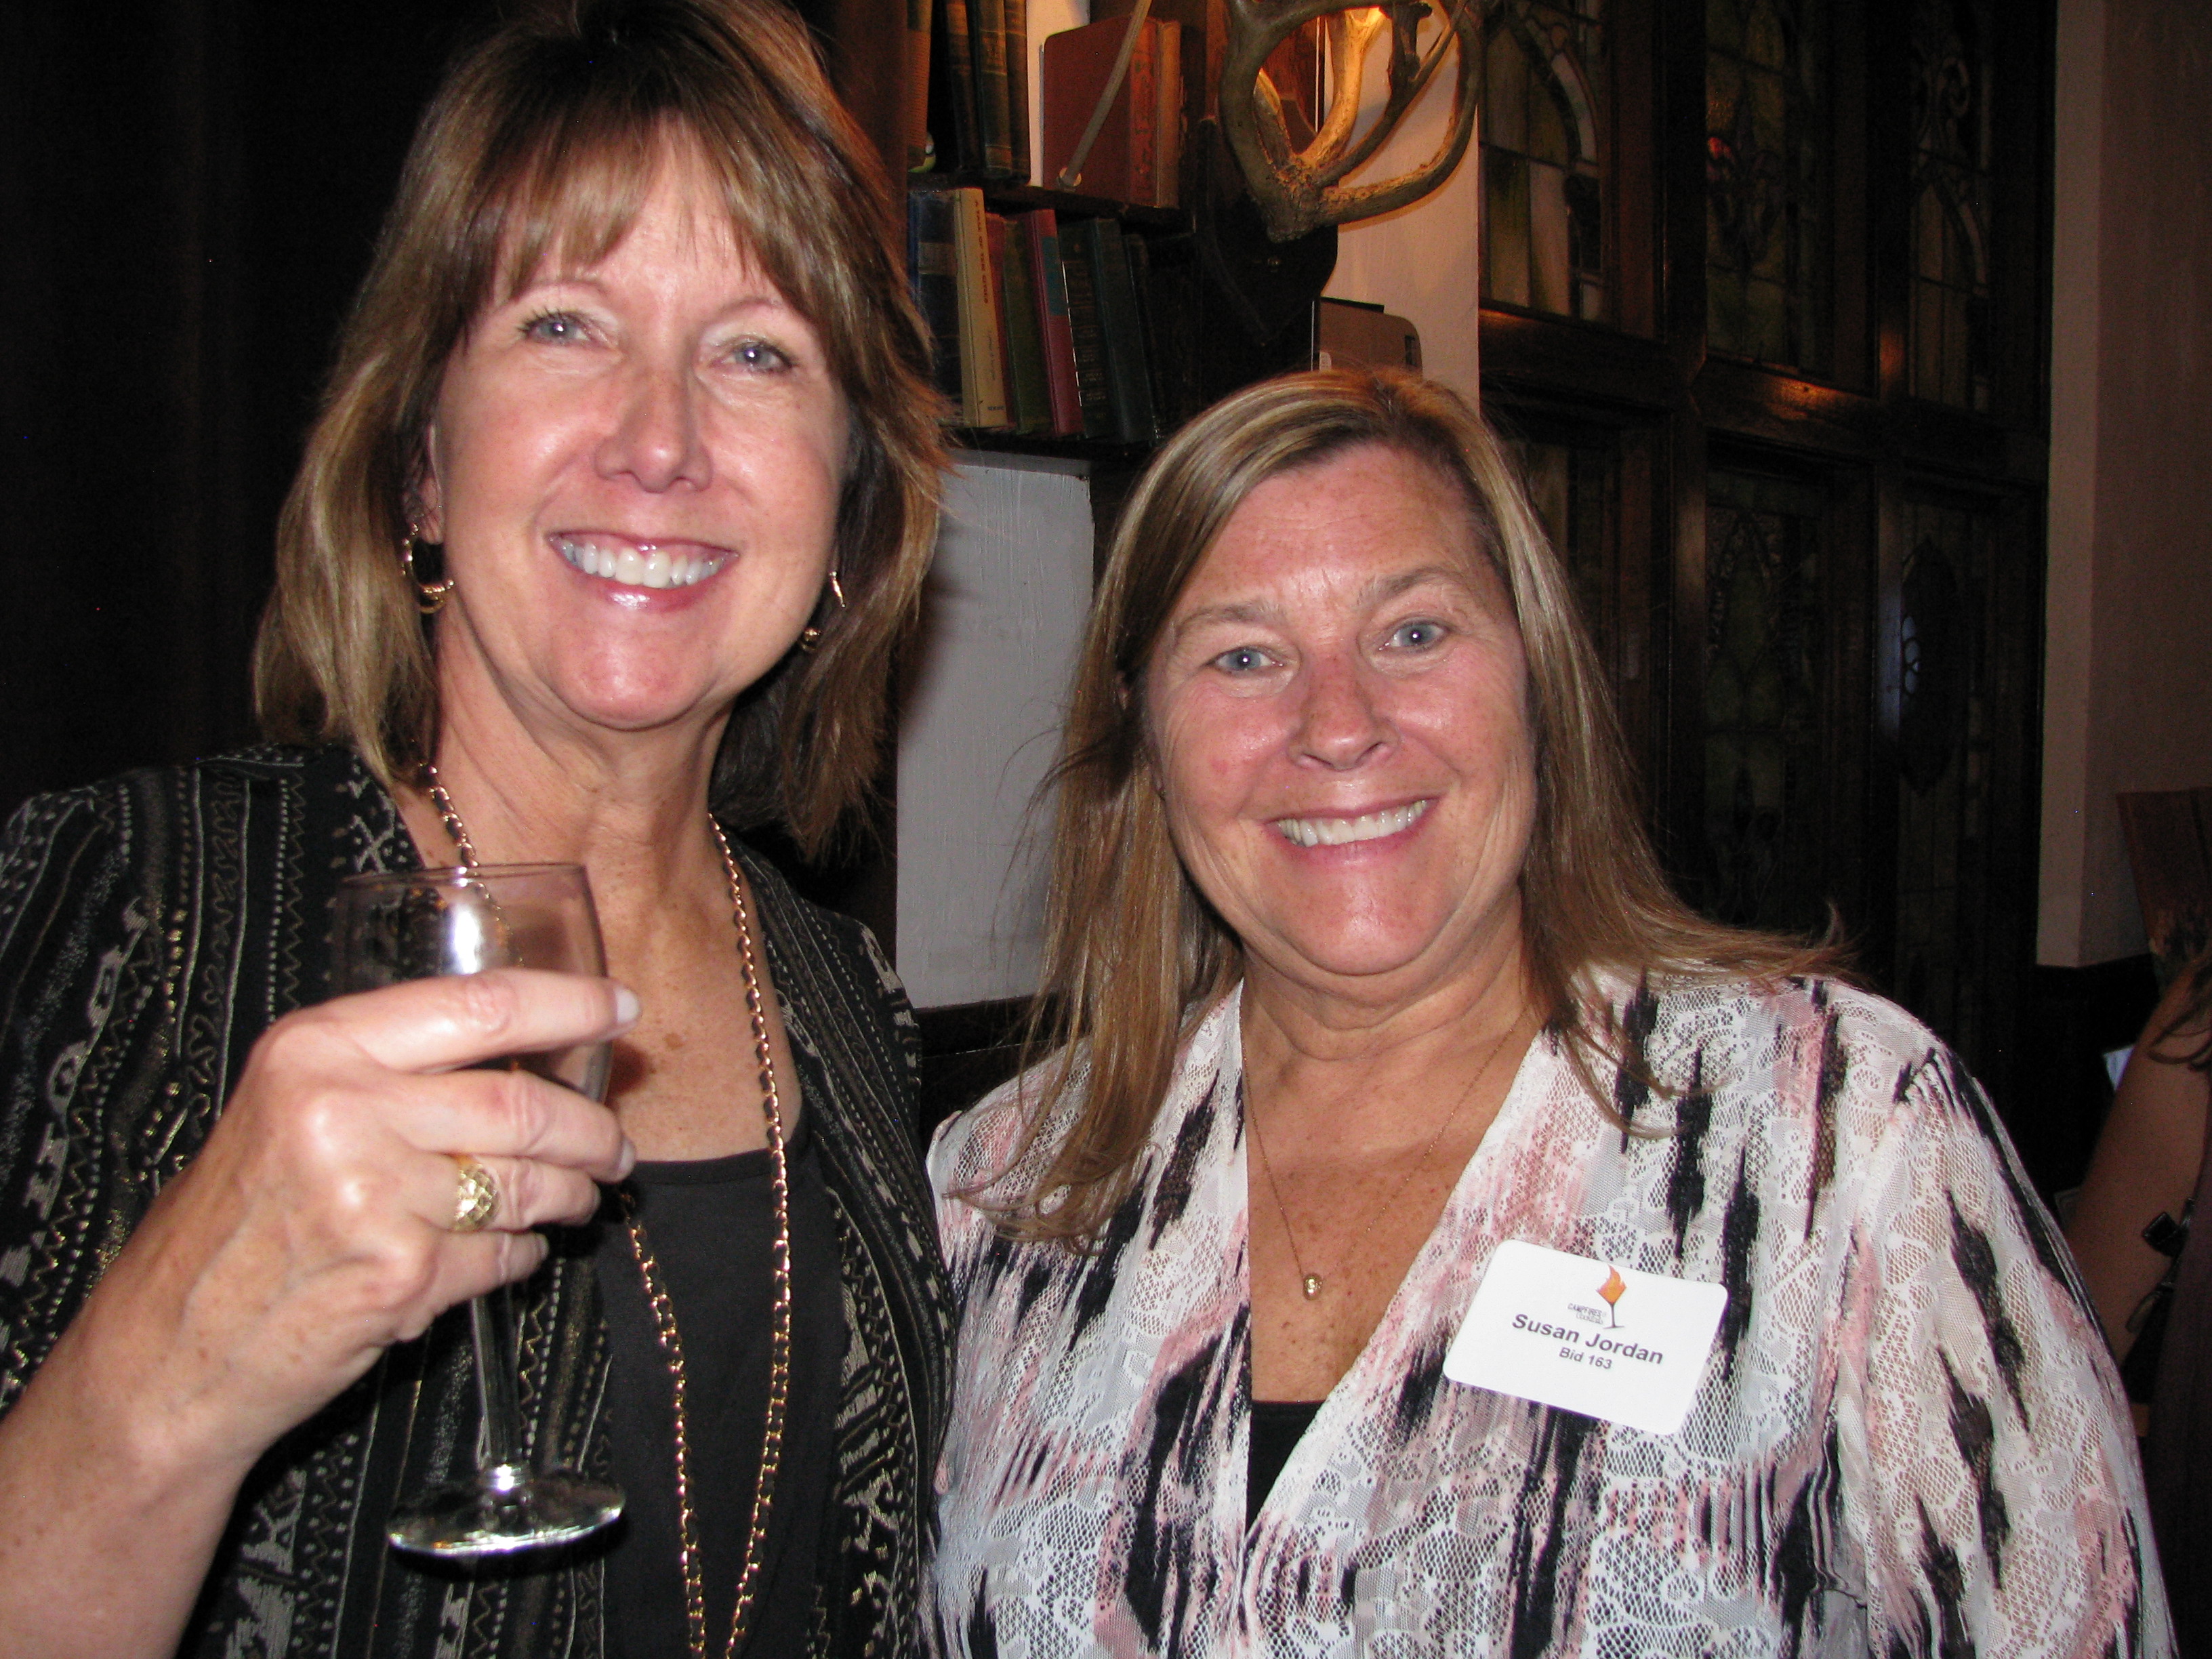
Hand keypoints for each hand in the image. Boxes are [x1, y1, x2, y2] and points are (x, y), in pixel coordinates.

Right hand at [53, 968, 638, 1479]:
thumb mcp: (287, 1106)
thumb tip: (525, 1045)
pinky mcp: (401, 1276)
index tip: (620, 1010)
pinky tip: (517, 1251)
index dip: (569, 1005)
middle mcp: (344, 1109)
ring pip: (526, 1181)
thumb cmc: (239, 1224)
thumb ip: (387, 1070)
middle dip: (589, 1127)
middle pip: (521, 1102)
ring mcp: (374, 1196)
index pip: (480, 1006)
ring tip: (581, 1197)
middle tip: (615, 1144)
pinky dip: (525, 1254)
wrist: (170, 1348)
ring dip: (571, 1193)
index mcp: (318, 1049)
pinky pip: (504, 1253)